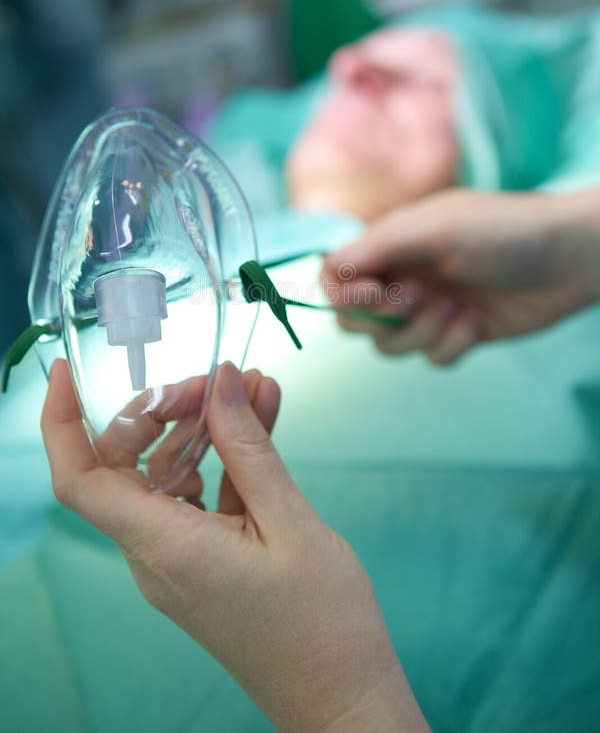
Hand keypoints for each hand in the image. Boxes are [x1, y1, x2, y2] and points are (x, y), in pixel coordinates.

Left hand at [41, 360, 427, 731]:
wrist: (343, 700)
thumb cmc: (323, 626)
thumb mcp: (291, 524)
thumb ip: (249, 449)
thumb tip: (221, 382)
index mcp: (166, 549)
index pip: (81, 479)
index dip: (61, 422)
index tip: (64, 372)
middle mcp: (157, 556)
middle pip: (126, 464)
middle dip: (162, 409)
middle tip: (217, 380)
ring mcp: (178, 559)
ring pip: (167, 473)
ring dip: (202, 426)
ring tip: (255, 387)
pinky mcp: (204, 560)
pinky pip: (199, 494)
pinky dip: (224, 456)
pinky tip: (261, 420)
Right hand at [323, 188, 599, 363]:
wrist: (566, 260)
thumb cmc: (504, 232)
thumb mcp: (438, 229)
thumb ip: (380, 247)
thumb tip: (328, 268)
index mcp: (392, 245)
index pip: (336, 277)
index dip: (343, 295)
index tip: (373, 295)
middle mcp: (403, 277)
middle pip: (355, 321)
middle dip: (384, 319)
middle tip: (418, 298)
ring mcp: (428, 309)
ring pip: (391, 347)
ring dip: (422, 333)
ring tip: (457, 307)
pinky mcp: (456, 334)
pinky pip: (431, 358)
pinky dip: (452, 344)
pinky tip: (478, 320)